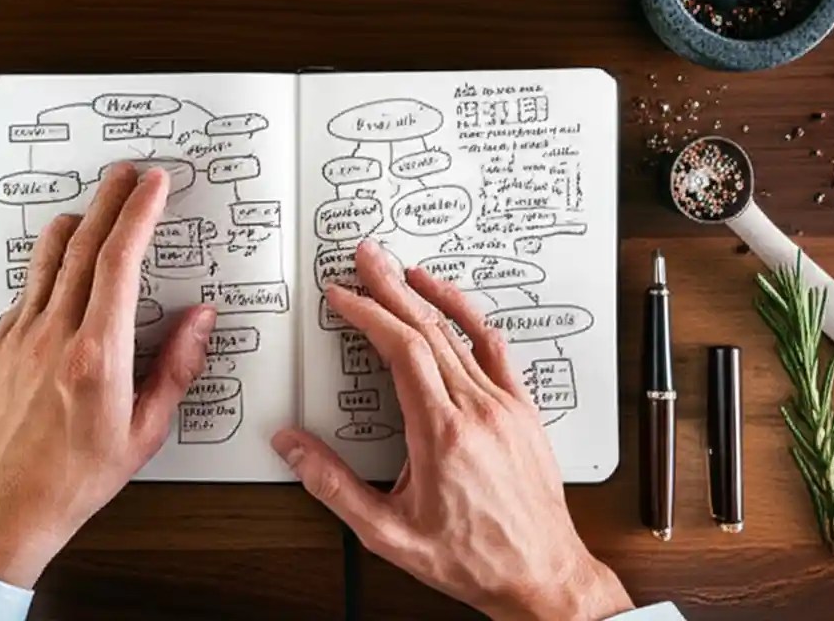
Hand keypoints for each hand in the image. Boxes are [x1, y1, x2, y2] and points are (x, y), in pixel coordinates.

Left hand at [0, 164, 216, 587]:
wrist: (4, 508)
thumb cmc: (74, 479)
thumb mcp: (144, 432)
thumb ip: (175, 368)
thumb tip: (199, 322)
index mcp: (96, 355)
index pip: (120, 262)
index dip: (139, 214)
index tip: (153, 187)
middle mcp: (53, 336)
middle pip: (83, 244)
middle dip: (109, 200)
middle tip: (127, 174)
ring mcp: (19, 337)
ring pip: (46, 258)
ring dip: (74, 222)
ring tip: (92, 204)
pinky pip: (27, 289)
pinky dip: (48, 265)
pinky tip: (61, 266)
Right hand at [272, 242, 632, 620]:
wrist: (540, 575)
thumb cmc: (472, 559)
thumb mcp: (387, 533)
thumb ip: (333, 486)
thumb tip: (293, 448)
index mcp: (441, 433)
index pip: (399, 350)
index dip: (366, 313)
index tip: (341, 295)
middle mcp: (476, 410)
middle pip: (426, 329)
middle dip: (388, 288)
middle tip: (364, 258)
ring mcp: (504, 406)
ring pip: (459, 333)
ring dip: (425, 295)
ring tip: (399, 269)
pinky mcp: (523, 410)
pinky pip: (496, 350)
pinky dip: (471, 318)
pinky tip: (453, 303)